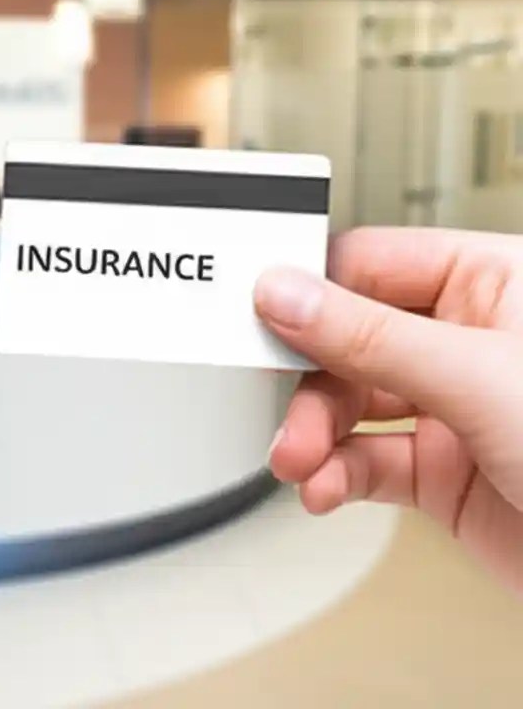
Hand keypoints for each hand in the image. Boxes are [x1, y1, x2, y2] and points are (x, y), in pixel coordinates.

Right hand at [256, 227, 522, 593]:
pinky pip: (365, 462)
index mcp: (495, 284)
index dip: (310, 288)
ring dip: (313, 436)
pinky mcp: (443, 471)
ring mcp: (456, 408)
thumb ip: (370, 335)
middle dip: (310, 383)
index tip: (257, 312)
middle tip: (280, 407)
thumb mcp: (480, 376)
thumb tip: (286, 293)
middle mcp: (470, 340)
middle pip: (347, 341)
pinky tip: (324, 488)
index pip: (373, 264)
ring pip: (350, 405)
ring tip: (300, 462)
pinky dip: (335, 477)